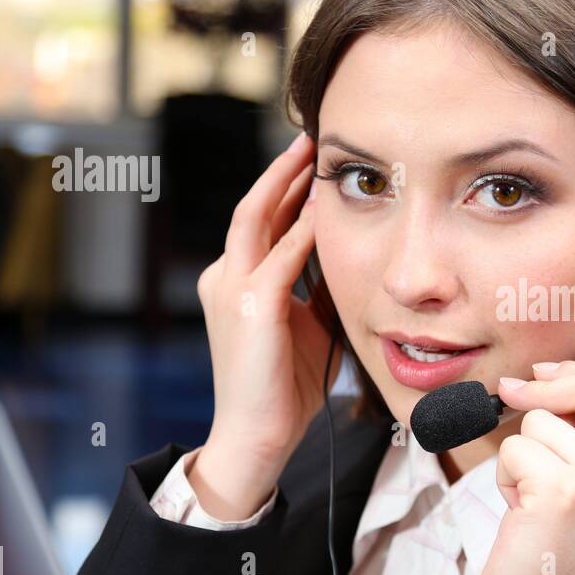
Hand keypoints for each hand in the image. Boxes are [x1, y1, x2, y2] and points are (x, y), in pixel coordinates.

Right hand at [189, 131, 340, 519]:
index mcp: (235, 281)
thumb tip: (350, 257)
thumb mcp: (308, 327)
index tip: (314, 165)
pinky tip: (326, 207)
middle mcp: (224, 276)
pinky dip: (304, 227)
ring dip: (287, 183)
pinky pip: (282, 254)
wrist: (257, 436)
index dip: (286, 191)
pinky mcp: (250, 304)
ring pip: (258, 219)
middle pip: (255, 208)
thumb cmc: (285, 387)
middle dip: (283, 172)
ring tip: (312, 154)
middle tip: (311, 138)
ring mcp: (230, 288)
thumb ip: (318, 289)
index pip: (262, 224)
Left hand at [472, 360, 574, 574]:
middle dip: (549, 385)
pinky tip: (520, 511)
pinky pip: (515, 449)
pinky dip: (505, 476)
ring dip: (521, 454)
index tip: (546, 376)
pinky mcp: (561, 491)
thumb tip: (545, 379)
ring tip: (532, 498)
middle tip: (516, 395)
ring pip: (542, 421)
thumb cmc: (556, 550)